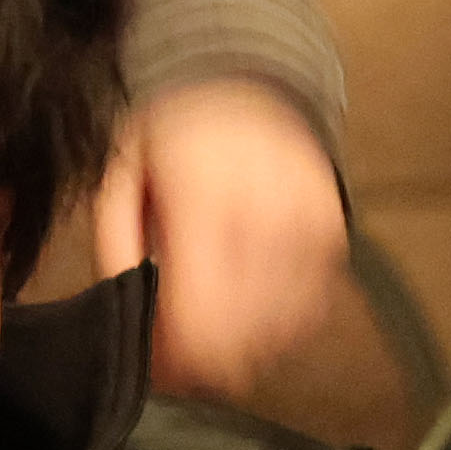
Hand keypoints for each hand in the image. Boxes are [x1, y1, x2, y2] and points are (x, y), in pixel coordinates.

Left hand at [90, 80, 348, 398]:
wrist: (251, 86)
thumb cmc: (176, 135)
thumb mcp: (121, 172)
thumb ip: (115, 244)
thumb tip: (127, 311)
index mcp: (203, 194)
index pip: (199, 314)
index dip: (175, 355)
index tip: (157, 363)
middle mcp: (263, 213)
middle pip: (241, 337)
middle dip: (204, 361)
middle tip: (180, 356)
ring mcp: (307, 227)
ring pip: (279, 333)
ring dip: (243, 348)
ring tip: (215, 330)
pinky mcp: (335, 236)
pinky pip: (312, 312)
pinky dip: (280, 326)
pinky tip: (252, 311)